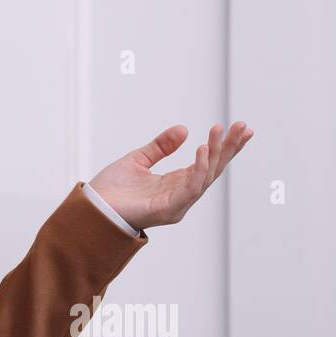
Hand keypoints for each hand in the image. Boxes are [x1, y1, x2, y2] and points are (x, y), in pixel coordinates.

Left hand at [89, 122, 253, 230]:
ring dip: (215, 153)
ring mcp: (177, 203)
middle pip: (214, 169)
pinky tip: (203, 150)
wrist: (92, 207)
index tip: (241, 128)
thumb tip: (184, 129)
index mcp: (176, 183)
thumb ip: (161, 147)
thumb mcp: (138, 160)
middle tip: (244, 127)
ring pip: (205, 177)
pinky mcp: (168, 209)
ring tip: (218, 131)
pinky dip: (199, 169)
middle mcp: (181, 194)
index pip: (208, 162)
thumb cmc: (112, 190)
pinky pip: (190, 188)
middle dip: (229, 148)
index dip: (225, 146)